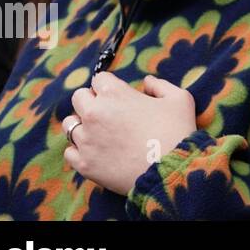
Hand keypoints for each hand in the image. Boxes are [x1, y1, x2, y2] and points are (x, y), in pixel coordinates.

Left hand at [63, 73, 197, 195]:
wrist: (170, 170)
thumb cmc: (177, 131)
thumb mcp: (180, 98)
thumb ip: (160, 85)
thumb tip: (147, 82)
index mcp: (115, 93)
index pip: (99, 79)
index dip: (110, 86)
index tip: (119, 96)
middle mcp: (94, 113)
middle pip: (78, 97)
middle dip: (92, 100)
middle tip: (108, 112)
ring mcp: (86, 139)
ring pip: (70, 124)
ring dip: (83, 125)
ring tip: (100, 133)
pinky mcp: (84, 163)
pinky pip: (69, 151)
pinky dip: (80, 150)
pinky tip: (96, 151)